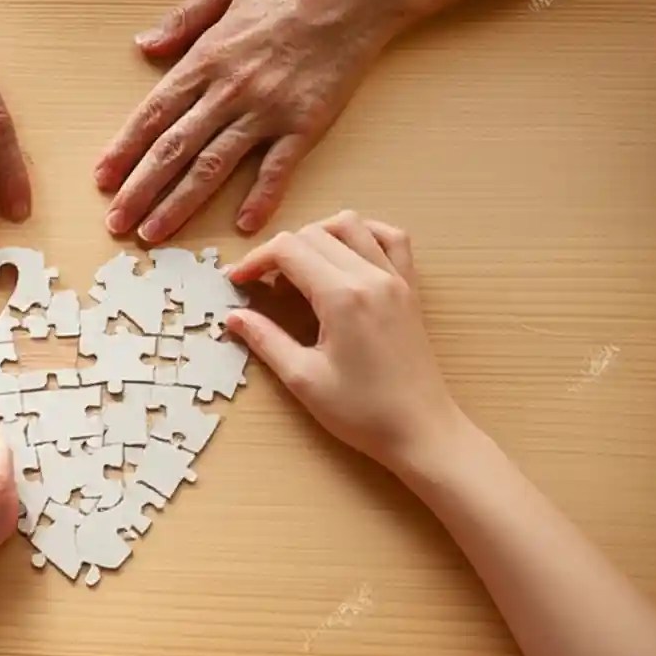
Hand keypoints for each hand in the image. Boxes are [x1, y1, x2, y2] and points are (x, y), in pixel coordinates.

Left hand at [97, 0, 411, 242]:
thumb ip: (183, 19)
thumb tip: (144, 44)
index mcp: (206, 59)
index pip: (153, 115)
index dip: (124, 150)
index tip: (102, 179)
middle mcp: (230, 90)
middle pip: (174, 149)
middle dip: (140, 190)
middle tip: (116, 223)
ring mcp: (267, 110)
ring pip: (213, 166)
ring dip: (180, 204)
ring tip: (155, 233)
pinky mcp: (305, 123)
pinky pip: (277, 168)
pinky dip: (261, 198)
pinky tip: (242, 225)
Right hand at [225, 211, 462, 470]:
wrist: (422, 431)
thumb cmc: (363, 412)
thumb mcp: (303, 379)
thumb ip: (266, 340)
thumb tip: (233, 317)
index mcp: (342, 297)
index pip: (289, 250)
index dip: (255, 260)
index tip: (237, 281)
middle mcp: (371, 276)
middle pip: (314, 233)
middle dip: (279, 250)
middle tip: (261, 283)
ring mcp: (395, 279)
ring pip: (351, 224)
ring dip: (317, 234)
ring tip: (299, 267)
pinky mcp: (409, 289)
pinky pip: (390, 239)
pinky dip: (364, 234)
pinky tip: (345, 254)